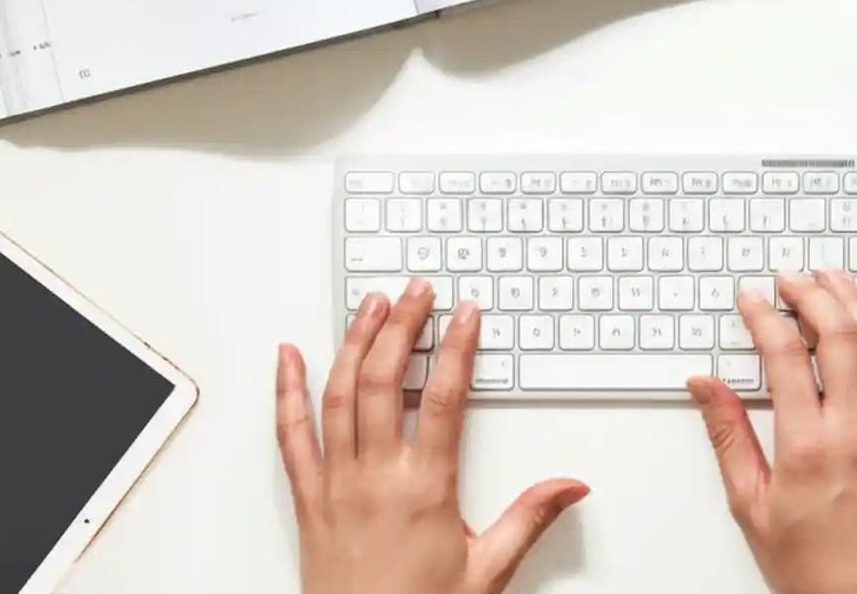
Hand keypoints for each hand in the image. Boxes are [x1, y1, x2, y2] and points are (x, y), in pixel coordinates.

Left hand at [275, 280, 588, 593]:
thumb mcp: (488, 571)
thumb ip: (528, 519)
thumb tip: (569, 486)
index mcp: (424, 489)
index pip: (443, 399)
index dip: (455, 349)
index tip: (465, 315)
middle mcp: (374, 478)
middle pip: (384, 381)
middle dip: (401, 326)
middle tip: (417, 291)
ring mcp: (334, 484)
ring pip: (338, 395)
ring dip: (353, 343)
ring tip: (370, 305)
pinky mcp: (308, 499)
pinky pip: (290, 435)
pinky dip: (286, 390)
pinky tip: (288, 357)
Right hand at [688, 270, 856, 593]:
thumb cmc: (815, 570)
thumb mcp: (752, 504)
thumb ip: (728, 436)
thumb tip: (705, 387)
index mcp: (809, 445)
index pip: (786, 355)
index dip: (765, 316)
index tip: (751, 299)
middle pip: (840, 335)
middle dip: (813, 294)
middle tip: (792, 277)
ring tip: (835, 280)